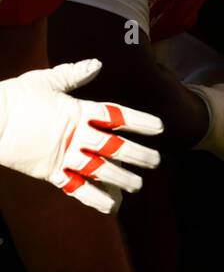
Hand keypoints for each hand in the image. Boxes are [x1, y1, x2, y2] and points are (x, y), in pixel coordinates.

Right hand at [0, 59, 161, 213]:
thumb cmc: (16, 96)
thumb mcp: (46, 81)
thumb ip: (74, 75)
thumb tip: (96, 64)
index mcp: (78, 111)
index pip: (116, 116)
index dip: (139, 121)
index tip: (159, 127)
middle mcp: (76, 135)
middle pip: (115, 147)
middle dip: (138, 155)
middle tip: (156, 161)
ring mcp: (64, 156)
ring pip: (101, 170)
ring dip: (122, 178)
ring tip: (138, 185)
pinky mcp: (50, 173)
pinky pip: (77, 188)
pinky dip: (94, 198)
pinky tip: (111, 207)